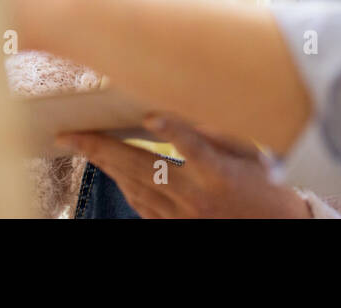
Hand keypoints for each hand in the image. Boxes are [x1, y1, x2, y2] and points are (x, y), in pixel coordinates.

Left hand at [56, 113, 311, 218]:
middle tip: (70, 135)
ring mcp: (183, 216)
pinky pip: (141, 206)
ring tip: (81, 145)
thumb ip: (220, 134)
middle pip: (144, 169)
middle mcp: (197, 196)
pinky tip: (109, 169)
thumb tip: (186, 113)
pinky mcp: (176, 227)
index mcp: (220, 173)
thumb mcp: (252, 153)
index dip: (173, 131)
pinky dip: (123, 185)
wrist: (270, 226)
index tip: (150, 116)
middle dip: (103, 150)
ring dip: (105, 165)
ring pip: (135, 188)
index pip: (194, 148)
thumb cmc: (263, 183)